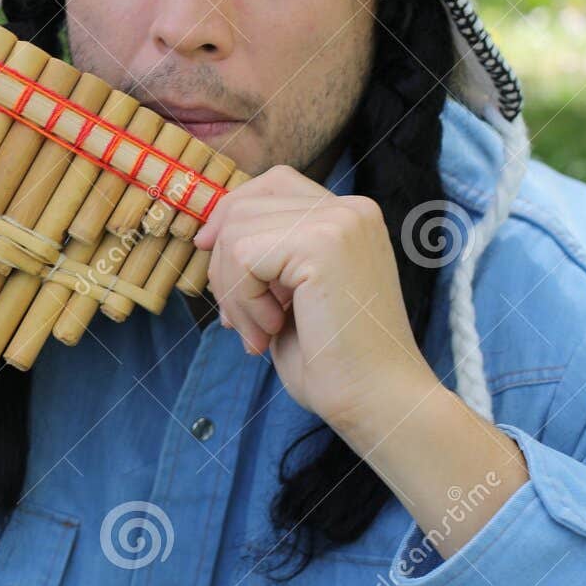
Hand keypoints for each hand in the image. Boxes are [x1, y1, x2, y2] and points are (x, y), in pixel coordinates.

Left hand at [191, 164, 438, 437]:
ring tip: (260, 333)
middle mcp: (350, 208)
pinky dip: (243, 300)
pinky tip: (272, 330)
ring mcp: (339, 221)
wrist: (377, 402)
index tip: (209, 253)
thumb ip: (265, 254)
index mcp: (349, 216)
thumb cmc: (334, 360)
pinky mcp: (322, 243)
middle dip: (224, 265)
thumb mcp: (290, 292)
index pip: (272, 183)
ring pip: (237, 231)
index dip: (232, 214)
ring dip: (232, 291)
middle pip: (246, 205)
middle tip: (239, 320)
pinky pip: (243, 257)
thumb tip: (208, 235)